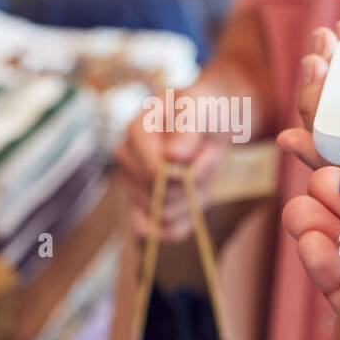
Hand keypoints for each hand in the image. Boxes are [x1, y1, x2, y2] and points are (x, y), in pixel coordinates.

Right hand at [115, 78, 230, 241]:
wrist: (212, 122)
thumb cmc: (205, 110)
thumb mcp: (202, 109)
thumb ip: (187, 127)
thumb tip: (172, 156)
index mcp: (137, 129)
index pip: (151, 168)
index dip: (178, 172)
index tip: (193, 157)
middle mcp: (128, 157)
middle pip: (156, 196)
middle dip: (189, 186)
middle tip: (204, 160)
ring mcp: (133, 183)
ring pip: (161, 216)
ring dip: (191, 202)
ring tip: (201, 175)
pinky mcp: (143, 205)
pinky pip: (158, 231)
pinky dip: (181, 226)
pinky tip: (193, 208)